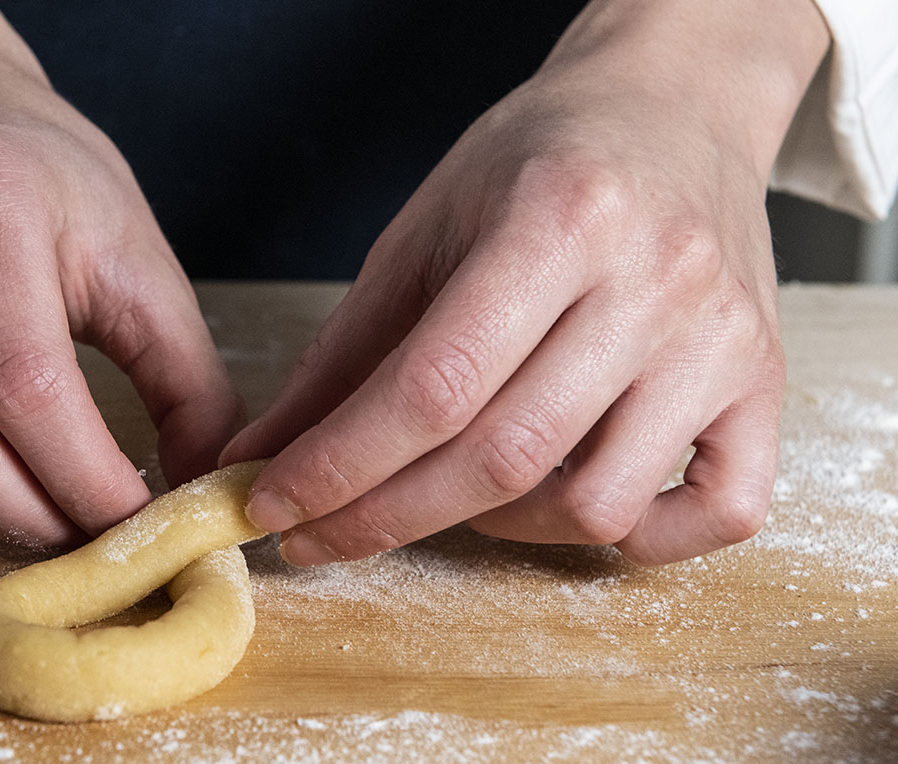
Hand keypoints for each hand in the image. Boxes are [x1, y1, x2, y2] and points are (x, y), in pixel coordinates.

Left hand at [221, 0, 827, 565]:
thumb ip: (344, 349)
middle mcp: (654, 282)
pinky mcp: (766, 382)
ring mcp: (722, 340)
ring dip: (498, 528)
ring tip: (454, 485)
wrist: (673, 108)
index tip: (272, 507)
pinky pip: (720, 513)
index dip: (339, 466)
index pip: (433, 386)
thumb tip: (263, 453)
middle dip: (385, 516)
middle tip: (317, 534)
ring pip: (598, 504)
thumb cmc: (541, 161)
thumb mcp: (425, 229)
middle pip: (506, 457)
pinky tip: (576, 500)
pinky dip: (639, 541)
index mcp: (558, 220)